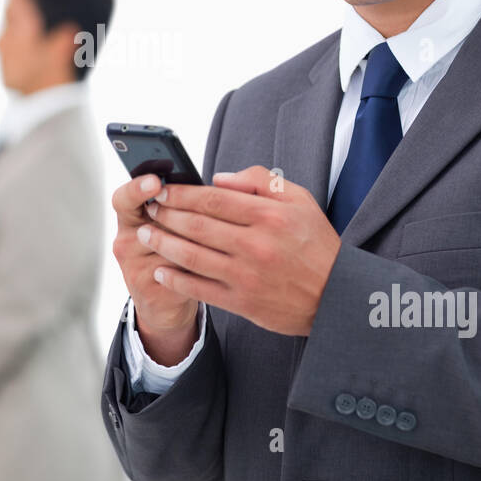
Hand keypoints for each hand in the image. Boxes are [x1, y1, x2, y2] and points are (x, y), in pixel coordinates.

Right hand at [111, 173, 201, 363]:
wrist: (165, 304)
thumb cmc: (174, 253)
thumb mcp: (168, 224)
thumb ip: (180, 204)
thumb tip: (211, 185)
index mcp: (130, 219)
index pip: (124, 198)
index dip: (137, 188)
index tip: (155, 181)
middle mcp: (126, 241)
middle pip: (150, 221)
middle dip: (178, 215)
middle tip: (198, 210)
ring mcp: (135, 267)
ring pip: (170, 246)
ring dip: (196, 241)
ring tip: (215, 240)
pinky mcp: (149, 288)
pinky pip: (178, 271)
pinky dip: (199, 265)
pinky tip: (214, 264)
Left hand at [136, 165, 341, 335]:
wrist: (336, 296)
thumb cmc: (316, 244)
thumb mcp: (300, 200)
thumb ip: (260, 182)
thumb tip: (218, 178)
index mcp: (269, 216)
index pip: (214, 199)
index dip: (182, 193)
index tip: (162, 189)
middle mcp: (256, 244)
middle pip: (198, 226)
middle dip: (166, 215)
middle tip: (148, 208)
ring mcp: (247, 276)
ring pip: (193, 256)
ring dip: (163, 244)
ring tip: (144, 234)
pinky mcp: (243, 302)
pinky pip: (201, 289)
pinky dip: (176, 280)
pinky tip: (160, 271)